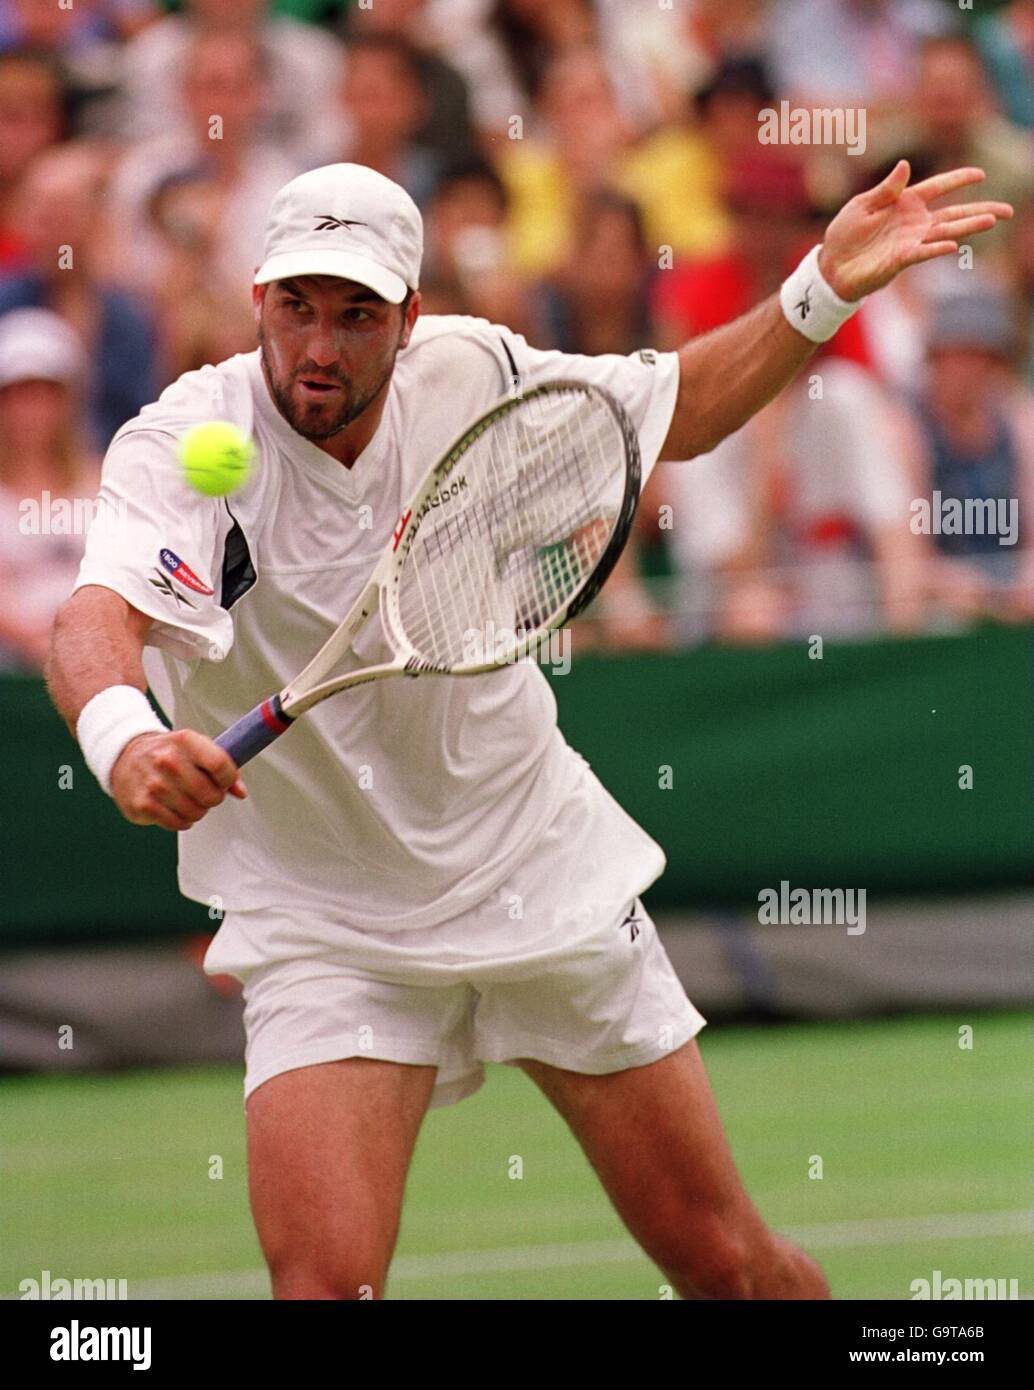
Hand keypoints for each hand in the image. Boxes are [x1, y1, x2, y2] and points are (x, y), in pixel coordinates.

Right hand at [111, 729, 245, 831]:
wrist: (125, 757)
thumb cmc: (167, 753)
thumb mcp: (195, 748)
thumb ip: (222, 766)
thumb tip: (240, 792)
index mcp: (185, 741)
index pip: (220, 765)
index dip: (228, 779)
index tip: (225, 781)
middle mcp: (167, 760)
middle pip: (211, 794)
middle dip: (213, 798)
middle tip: (204, 792)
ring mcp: (154, 784)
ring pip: (196, 812)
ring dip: (197, 810)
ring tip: (187, 798)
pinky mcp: (143, 805)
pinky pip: (178, 824)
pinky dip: (182, 820)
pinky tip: (175, 807)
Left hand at [818, 161, 1013, 301]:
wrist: (831, 265)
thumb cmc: (845, 234)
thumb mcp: (862, 204)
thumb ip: (886, 189)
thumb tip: (905, 165)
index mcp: (906, 203)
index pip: (938, 187)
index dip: (958, 180)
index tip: (981, 174)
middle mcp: (914, 223)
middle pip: (953, 213)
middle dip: (980, 210)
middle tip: (1008, 210)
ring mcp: (910, 241)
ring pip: (945, 231)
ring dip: (968, 225)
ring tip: (992, 220)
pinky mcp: (900, 260)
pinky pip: (921, 253)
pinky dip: (936, 248)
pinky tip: (953, 244)